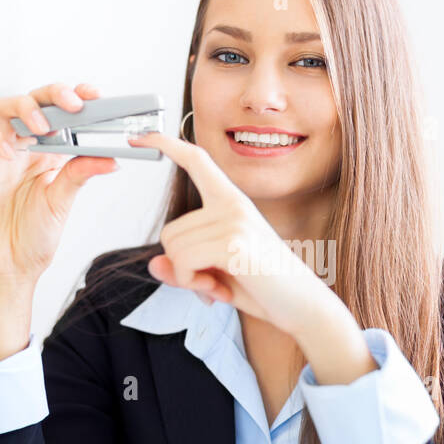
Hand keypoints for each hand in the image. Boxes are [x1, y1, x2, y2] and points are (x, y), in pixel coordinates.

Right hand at [0, 82, 118, 283]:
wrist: (9, 267)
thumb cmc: (34, 237)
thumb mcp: (63, 202)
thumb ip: (81, 174)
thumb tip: (110, 158)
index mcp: (51, 153)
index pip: (61, 112)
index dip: (75, 97)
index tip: (94, 96)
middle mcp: (25, 148)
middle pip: (33, 100)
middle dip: (53, 94)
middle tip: (72, 104)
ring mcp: (0, 154)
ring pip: (3, 108)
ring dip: (24, 108)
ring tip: (42, 127)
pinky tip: (8, 152)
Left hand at [130, 130, 338, 337]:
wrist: (303, 307)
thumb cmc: (263, 288)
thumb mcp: (215, 276)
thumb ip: (183, 268)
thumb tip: (153, 264)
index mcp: (231, 202)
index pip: (197, 161)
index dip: (168, 145)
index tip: (141, 136)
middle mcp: (233, 204)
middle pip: (169, 231)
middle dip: (182, 266)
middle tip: (212, 282)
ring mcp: (234, 220)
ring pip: (173, 249)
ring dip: (188, 278)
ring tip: (220, 286)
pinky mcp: (233, 242)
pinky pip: (184, 262)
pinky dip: (192, 283)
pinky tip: (219, 291)